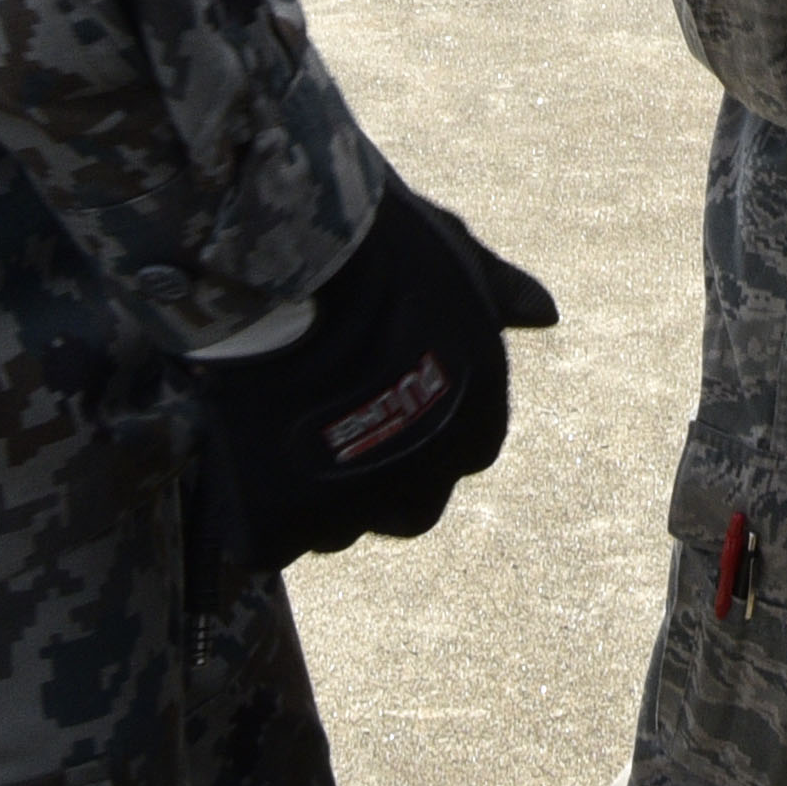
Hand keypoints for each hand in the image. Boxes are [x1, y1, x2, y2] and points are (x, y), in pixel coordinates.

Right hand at [192, 187, 560, 579]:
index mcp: (479, 430)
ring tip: (274, 423)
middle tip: (322, 419)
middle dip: (370, 477)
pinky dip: (252, 507)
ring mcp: (352, 513)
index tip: (369, 388)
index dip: (410, 426)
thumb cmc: (382, 247)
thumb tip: (545, 313)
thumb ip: (498, 294)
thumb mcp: (454, 259)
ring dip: (311, 493)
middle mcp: (429, 484)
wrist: (294, 260)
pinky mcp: (280, 528)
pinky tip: (241, 447)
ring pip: (334, 527)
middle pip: (405, 508)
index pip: (454, 456)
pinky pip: (268, 537)